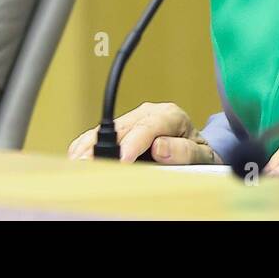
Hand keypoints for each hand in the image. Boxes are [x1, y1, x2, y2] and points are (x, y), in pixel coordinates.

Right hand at [67, 101, 220, 163]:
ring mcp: (133, 120)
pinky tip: (77, 157)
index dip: (133, 143)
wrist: (197, 152)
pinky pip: (100, 134)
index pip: (148, 127)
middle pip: (122, 127)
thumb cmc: (199, 155)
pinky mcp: (122, 129)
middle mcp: (149, 113)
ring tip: (76, 163)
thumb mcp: (202, 155)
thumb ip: (184, 151)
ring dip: (89, 146)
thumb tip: (160, 146)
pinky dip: (87, 145)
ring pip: (107, 130)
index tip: (122, 159)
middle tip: (88, 164)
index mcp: (170, 115)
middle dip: (103, 146)